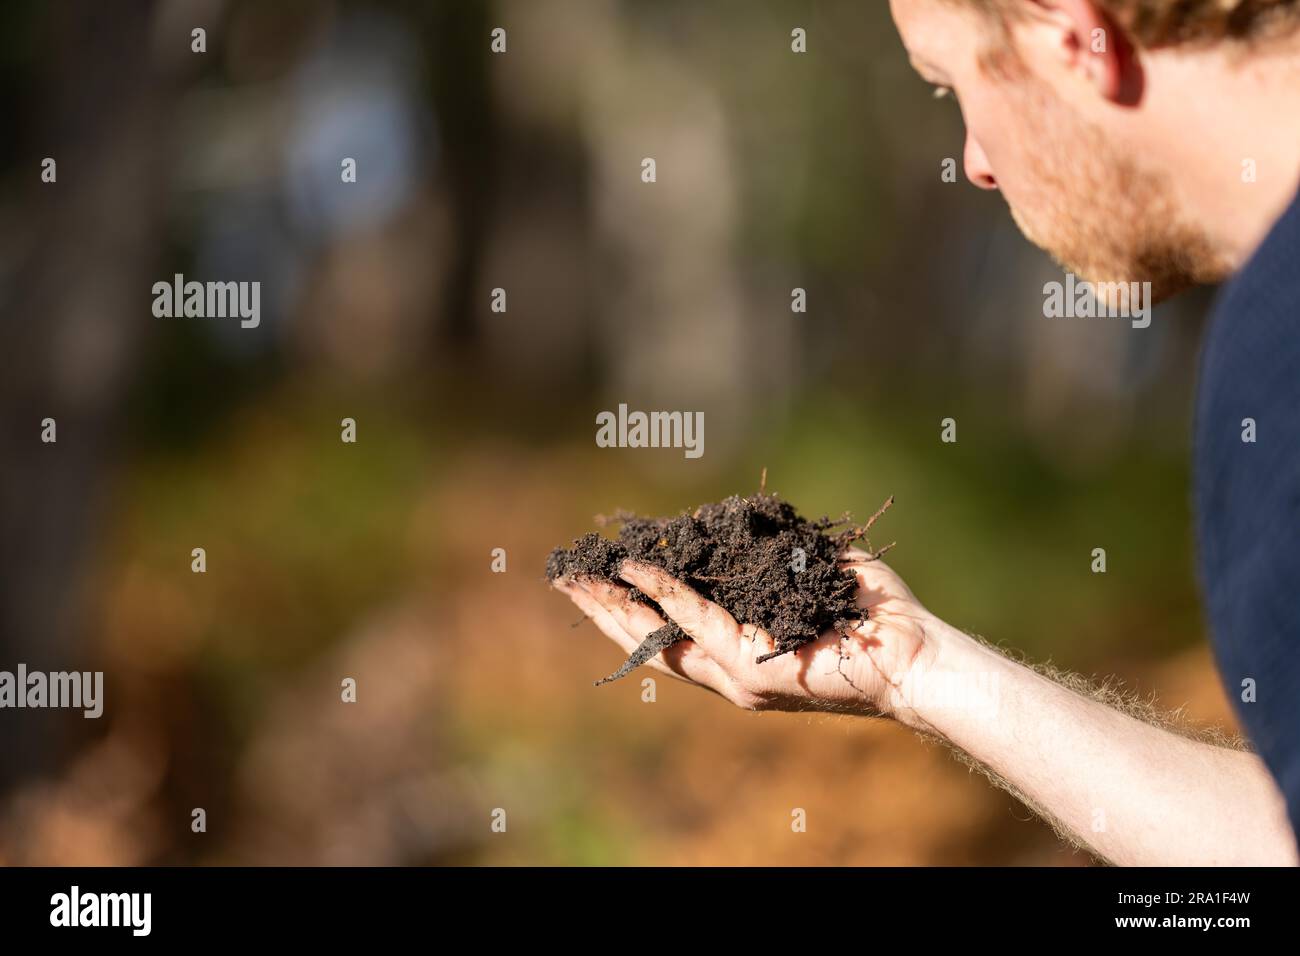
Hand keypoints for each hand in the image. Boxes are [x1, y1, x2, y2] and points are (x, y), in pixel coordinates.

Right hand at [552, 548, 939, 716]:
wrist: (915, 652)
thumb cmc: (867, 612)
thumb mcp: (800, 573)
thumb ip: (759, 558)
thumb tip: (725, 524)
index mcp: (738, 649)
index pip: (666, 630)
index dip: (625, 603)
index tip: (596, 571)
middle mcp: (729, 669)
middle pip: (648, 640)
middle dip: (601, 607)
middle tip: (563, 575)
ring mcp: (737, 675)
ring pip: (658, 638)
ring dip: (613, 603)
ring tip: (579, 573)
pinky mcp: (753, 671)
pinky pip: (696, 623)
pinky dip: (662, 593)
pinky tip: (635, 568)